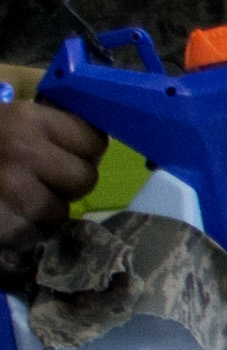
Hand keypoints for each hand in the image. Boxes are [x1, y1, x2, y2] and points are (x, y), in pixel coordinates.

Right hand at [0, 98, 106, 256]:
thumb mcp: (3, 116)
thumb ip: (44, 122)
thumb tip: (94, 127)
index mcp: (25, 120)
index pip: (92, 139)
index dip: (82, 148)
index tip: (66, 149)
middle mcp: (24, 154)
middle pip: (84, 179)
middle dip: (66, 181)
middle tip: (38, 175)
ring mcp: (14, 193)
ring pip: (61, 211)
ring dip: (42, 208)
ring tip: (11, 193)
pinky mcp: (4, 226)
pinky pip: (35, 234)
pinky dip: (22, 228)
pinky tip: (1, 211)